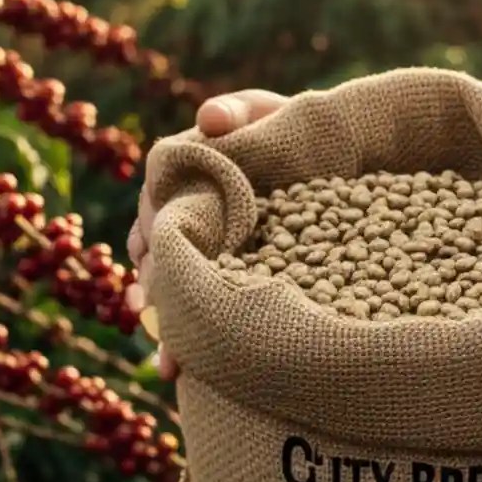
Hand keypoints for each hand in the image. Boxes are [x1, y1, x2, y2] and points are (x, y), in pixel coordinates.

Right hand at [125, 89, 288, 379]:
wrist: (328, 160)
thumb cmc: (292, 131)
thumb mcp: (269, 114)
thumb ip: (240, 113)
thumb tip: (210, 116)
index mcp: (184, 166)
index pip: (156, 189)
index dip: (154, 215)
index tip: (158, 239)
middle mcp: (180, 206)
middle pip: (152, 242)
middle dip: (152, 276)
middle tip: (153, 305)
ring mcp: (195, 244)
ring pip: (164, 280)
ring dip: (160, 316)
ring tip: (163, 349)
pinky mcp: (214, 275)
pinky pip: (188, 304)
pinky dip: (177, 336)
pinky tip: (175, 368)